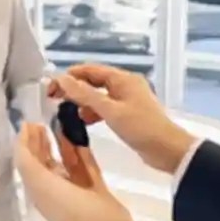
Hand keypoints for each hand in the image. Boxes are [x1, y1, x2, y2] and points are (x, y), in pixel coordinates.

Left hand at [16, 122, 136, 220]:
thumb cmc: (77, 217)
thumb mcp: (46, 189)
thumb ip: (32, 164)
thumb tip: (22, 138)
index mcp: (41, 190)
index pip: (27, 163)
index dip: (25, 143)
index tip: (29, 122)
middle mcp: (55, 189)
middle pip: (44, 162)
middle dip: (39, 142)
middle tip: (41, 121)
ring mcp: (76, 190)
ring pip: (65, 162)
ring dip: (60, 144)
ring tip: (59, 123)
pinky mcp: (95, 191)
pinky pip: (85, 166)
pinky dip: (81, 153)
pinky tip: (79, 137)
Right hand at [49, 64, 196, 173]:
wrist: (168, 150)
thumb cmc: (142, 128)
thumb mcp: (110, 111)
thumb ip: (85, 95)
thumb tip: (63, 80)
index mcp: (123, 79)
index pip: (90, 70)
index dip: (69, 76)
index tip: (52, 87)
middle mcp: (125, 85)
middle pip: (94, 81)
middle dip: (74, 89)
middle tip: (54, 100)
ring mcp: (128, 100)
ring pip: (99, 96)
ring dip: (83, 102)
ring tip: (66, 112)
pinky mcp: (128, 114)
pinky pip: (106, 108)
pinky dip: (93, 112)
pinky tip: (83, 121)